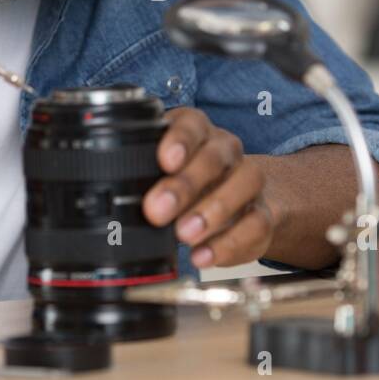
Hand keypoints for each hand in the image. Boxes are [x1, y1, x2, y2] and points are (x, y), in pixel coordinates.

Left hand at [142, 107, 275, 268]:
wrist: (236, 202)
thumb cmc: (186, 183)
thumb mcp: (160, 176)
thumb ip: (142, 179)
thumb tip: (116, 203)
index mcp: (196, 131)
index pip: (191, 124)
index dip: (179, 140)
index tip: (165, 160)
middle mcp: (225, 150)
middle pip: (214, 157)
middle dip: (185, 185)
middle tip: (158, 210)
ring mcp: (247, 179)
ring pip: (244, 182)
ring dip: (213, 210)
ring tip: (184, 234)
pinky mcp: (262, 212)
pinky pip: (255, 223)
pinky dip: (228, 243)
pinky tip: (203, 255)